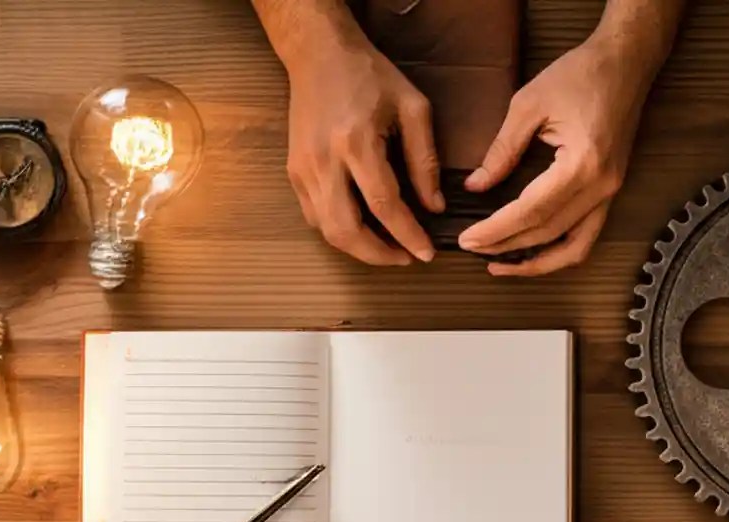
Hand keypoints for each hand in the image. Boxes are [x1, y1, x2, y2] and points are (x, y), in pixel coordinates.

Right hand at [284, 35, 443, 264]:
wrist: (318, 55)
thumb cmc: (369, 76)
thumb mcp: (412, 108)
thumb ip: (425, 160)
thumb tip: (434, 205)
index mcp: (355, 142)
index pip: (384, 205)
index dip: (407, 235)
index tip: (426, 253)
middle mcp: (324, 161)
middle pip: (346, 230)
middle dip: (378, 255)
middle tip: (405, 258)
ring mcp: (303, 169)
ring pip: (326, 229)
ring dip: (358, 248)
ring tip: (387, 247)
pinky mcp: (294, 172)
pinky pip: (314, 216)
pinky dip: (339, 230)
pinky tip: (362, 228)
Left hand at [458, 37, 659, 275]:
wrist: (625, 62)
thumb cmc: (581, 74)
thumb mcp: (528, 105)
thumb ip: (501, 150)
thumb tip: (476, 186)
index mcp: (582, 165)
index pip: (530, 211)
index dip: (496, 230)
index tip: (468, 238)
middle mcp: (601, 186)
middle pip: (547, 232)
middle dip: (505, 245)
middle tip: (470, 246)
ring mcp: (611, 192)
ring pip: (572, 247)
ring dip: (535, 262)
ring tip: (498, 263)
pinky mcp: (610, 191)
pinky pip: (587, 236)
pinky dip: (559, 252)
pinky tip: (532, 253)